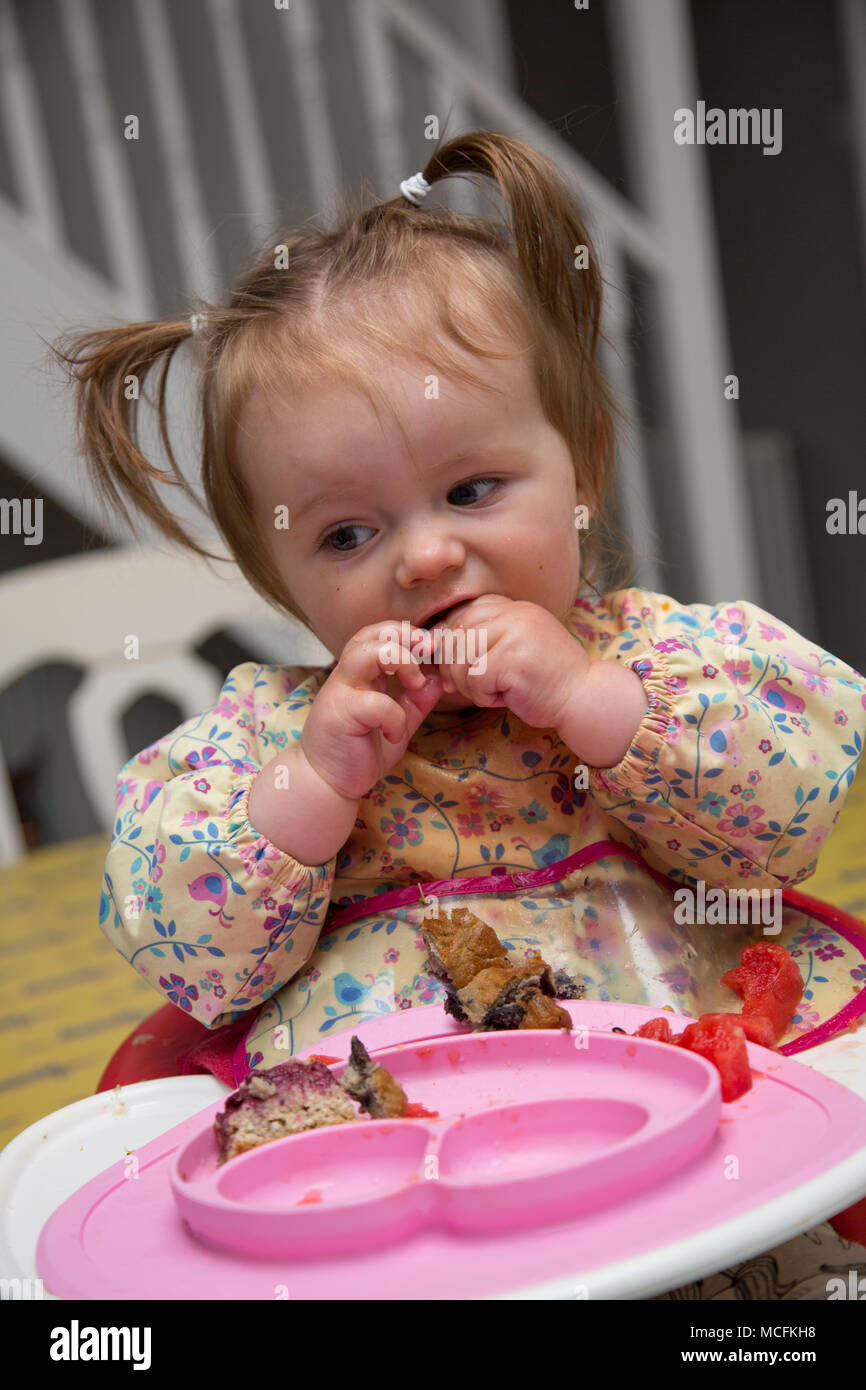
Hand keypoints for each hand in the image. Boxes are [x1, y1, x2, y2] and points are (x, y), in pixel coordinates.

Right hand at [299, 620, 444, 800]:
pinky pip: (377, 703)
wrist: (324, 783)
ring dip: (400, 659)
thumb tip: (436, 680)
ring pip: (368, 652)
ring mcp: (341, 691)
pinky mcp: (341, 713)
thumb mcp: (396, 725)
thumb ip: (415, 703)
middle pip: (373, 633)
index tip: (431, 649)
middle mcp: (349, 676)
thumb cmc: (357, 752)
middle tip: (427, 651)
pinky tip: (393, 735)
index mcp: (362, 674)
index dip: (408, 633)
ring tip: (415, 683)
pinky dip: (396, 717)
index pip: (380, 634)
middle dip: (406, 634)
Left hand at [426, 595, 589, 729]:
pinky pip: (475, 679)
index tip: (458, 669)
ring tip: (495, 692)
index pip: (460, 616)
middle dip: (454, 668)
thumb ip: (477, 642)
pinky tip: (506, 697)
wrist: (583, 697)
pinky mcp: (514, 659)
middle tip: (474, 687)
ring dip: (470, 686)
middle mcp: (513, 612)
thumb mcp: (509, 650)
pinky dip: (484, 696)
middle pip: (455, 635)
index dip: (451, 644)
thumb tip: (429, 647)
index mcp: (512, 606)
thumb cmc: (543, 679)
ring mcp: (515, 632)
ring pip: (461, 659)